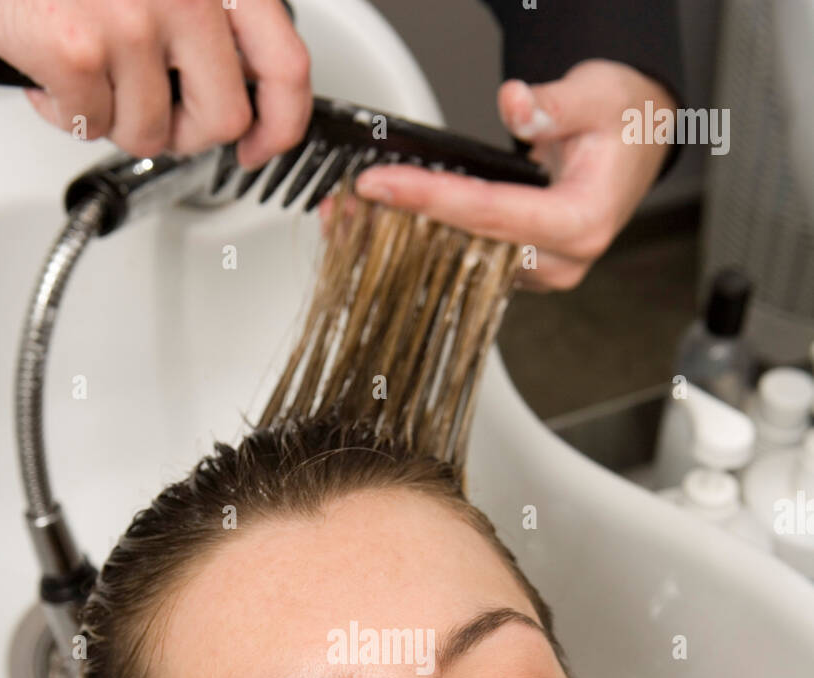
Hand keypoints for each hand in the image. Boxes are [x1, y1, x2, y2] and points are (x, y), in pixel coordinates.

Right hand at [0, 0, 311, 161]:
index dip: (279, 124)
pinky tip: (49, 68)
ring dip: (114, 117)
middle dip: (185, 132)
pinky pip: (91, 125)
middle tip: (151, 110)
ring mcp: (132, 21)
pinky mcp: (79, 51)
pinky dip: (63, 110)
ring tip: (87, 70)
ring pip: (151, 132)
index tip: (260, 145)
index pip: (285, 66)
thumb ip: (205, 20)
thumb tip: (236, 92)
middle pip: (222, 119)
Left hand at [341, 61, 675, 291]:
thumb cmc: (622, 121)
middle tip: (347, 204)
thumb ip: (555, 103)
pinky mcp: (520, 270)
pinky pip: (466, 259)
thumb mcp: (596, 95)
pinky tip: (385, 225)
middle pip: (466, 245)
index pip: (492, 214)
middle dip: (403, 222)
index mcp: (582, 222)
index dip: (431, 198)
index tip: (380, 185)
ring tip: (350, 216)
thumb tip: (517, 103)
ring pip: (460, 260)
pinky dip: (425, 240)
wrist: (639, 141)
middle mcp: (560, 260)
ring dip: (405, 237)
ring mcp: (539, 271)